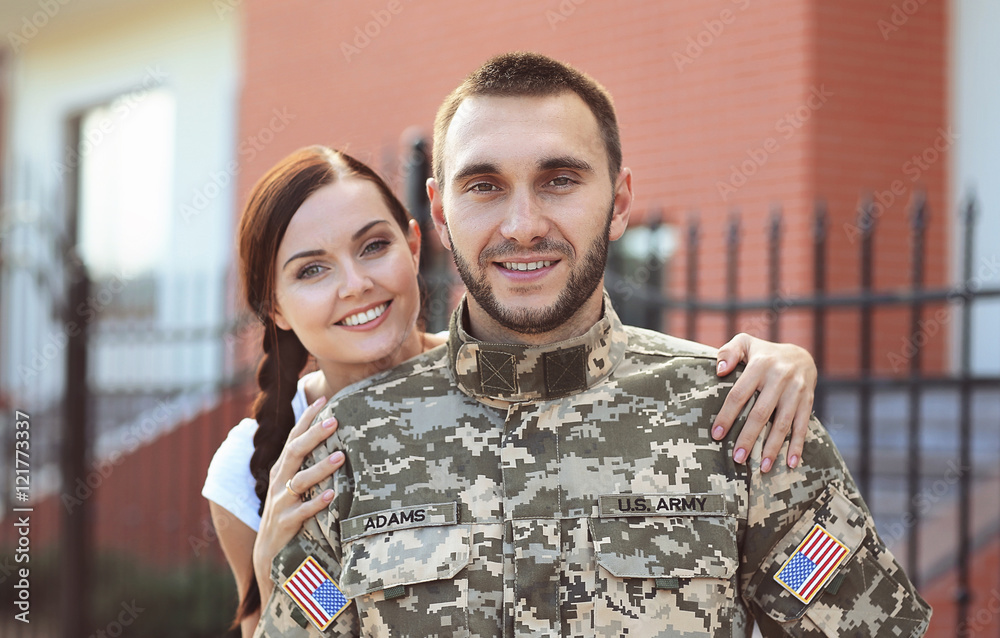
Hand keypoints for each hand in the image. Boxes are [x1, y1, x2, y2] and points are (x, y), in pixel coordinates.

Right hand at [252, 396, 344, 602]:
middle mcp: (279, 482)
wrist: (269, 554)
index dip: (306, 417)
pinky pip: (301, 512)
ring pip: (299, 480)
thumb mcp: (295, 485)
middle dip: (314, 435)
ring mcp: (280, 503)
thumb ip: (308, 464)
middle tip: (335, 420)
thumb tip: (336, 439)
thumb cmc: (289, 512)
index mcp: (282, 469)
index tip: (324, 398)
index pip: (293, 437)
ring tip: (341, 457)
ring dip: (320, 468)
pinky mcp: (285, 524)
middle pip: (294, 452)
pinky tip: (331, 495)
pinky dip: (315, 503)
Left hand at [711, 333, 816, 471]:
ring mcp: (796, 391)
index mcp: (760, 364)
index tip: (716, 434)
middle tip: (737, 458)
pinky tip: (790, 463)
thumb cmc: (763, 353)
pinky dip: (797, 445)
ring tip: (761, 467)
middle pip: (761, 413)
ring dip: (772, 446)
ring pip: (783, 423)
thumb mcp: (744, 343)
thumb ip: (728, 352)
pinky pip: (803, 426)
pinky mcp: (808, 402)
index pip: (739, 394)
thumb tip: (719, 370)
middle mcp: (780, 378)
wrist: (801, 356)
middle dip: (748, 437)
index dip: (727, 415)